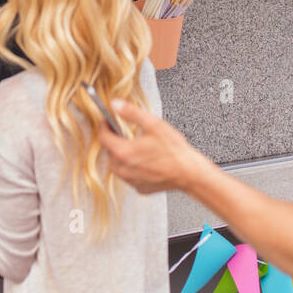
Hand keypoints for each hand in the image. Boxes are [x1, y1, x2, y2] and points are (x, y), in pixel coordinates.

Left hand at [96, 99, 211, 193]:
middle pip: (109, 151)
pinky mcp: (139, 187)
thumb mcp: (153, 124)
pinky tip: (146, 160)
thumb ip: (131, 112)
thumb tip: (115, 105)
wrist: (189, 172)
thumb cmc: (174, 151)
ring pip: (118, 164)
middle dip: (115, 140)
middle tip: (127, 133)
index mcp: (123, 152)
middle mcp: (123, 169)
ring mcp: (130, 180)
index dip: (104, 126)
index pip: (103, 137)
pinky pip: (129, 175)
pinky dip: (133, 167)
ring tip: (139, 147)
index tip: (107, 121)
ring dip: (123, 154)